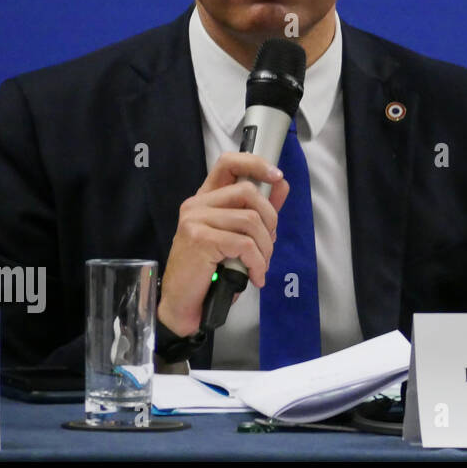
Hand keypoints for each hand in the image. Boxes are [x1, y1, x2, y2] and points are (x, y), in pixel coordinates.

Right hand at [158, 152, 289, 336]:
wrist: (184, 305)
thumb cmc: (211, 271)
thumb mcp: (239, 236)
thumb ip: (259, 210)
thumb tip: (282, 184)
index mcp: (206, 199)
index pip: (228, 163)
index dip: (256, 164)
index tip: (277, 177)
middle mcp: (197, 204)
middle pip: (248, 192)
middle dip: (270, 220)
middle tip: (267, 246)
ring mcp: (195, 220)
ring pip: (250, 220)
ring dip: (265, 248)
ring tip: (260, 266)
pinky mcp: (199, 239)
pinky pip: (244, 244)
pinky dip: (258, 263)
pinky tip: (255, 276)